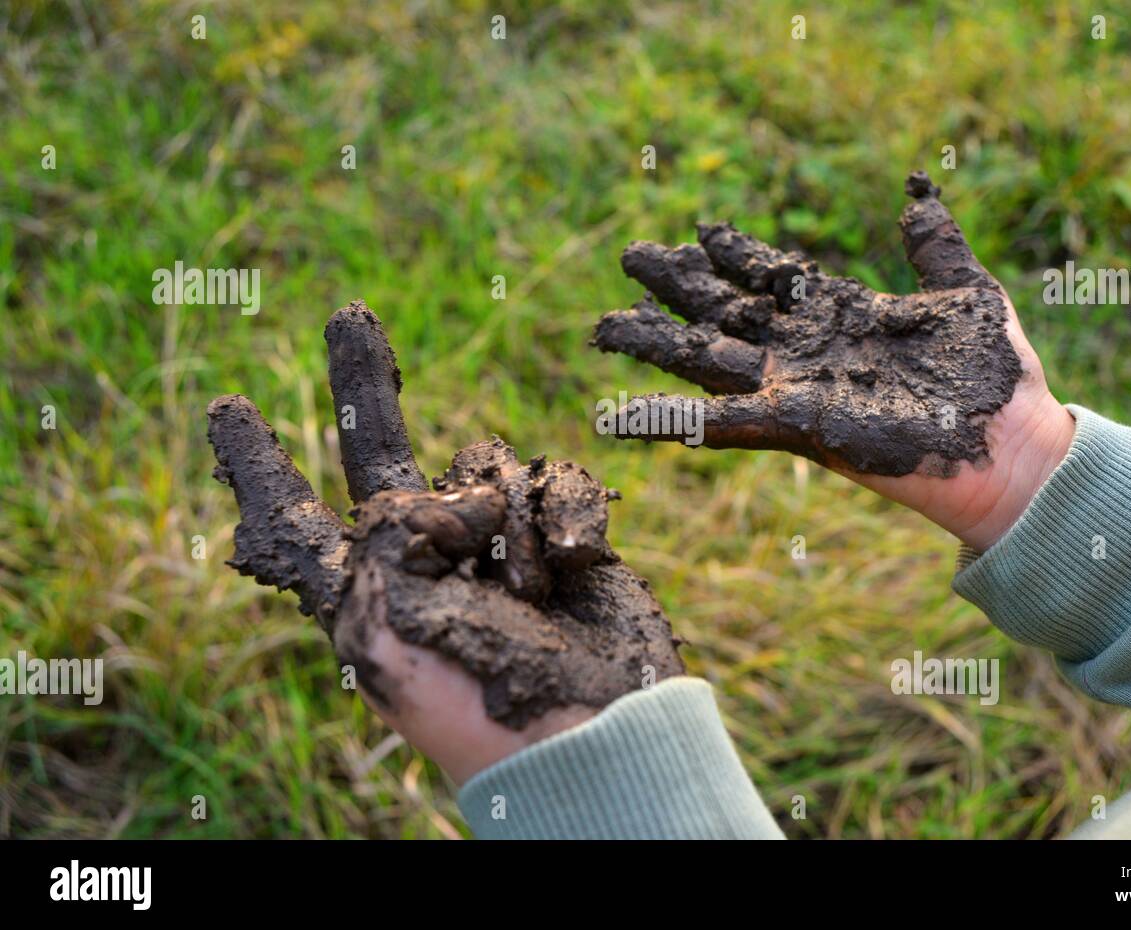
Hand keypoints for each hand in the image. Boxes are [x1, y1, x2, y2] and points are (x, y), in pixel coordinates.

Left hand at [207, 302, 683, 783]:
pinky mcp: (561, 542)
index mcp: (362, 587)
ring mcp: (493, 548)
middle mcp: (421, 558)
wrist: (588, 728)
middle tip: (348, 316)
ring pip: (489, 465)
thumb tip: (418, 499)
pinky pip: (558, 482)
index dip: (258, 466)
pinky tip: (573, 565)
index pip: (293, 515)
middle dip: (365, 382)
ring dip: (508, 519)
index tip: (228, 411)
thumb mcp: (383, 614)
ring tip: (527, 590)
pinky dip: (567, 517)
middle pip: (382, 449)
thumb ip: (379, 532)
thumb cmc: (473, 688)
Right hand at [593, 171, 1074, 550]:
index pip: (774, 280)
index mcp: (843, 317)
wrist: (1015, 449)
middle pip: (725, 315)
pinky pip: (721, 425)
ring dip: (656, 345)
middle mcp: (809, 354)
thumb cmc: (998, 378)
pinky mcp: (798, 428)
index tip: (700, 230)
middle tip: (631, 257)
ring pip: (708, 363)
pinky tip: (620, 414)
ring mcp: (797, 391)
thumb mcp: (968, 291)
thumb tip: (916, 191)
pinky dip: (670, 422)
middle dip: (679, 288)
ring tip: (605, 327)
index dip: (737, 256)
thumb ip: (934, 244)